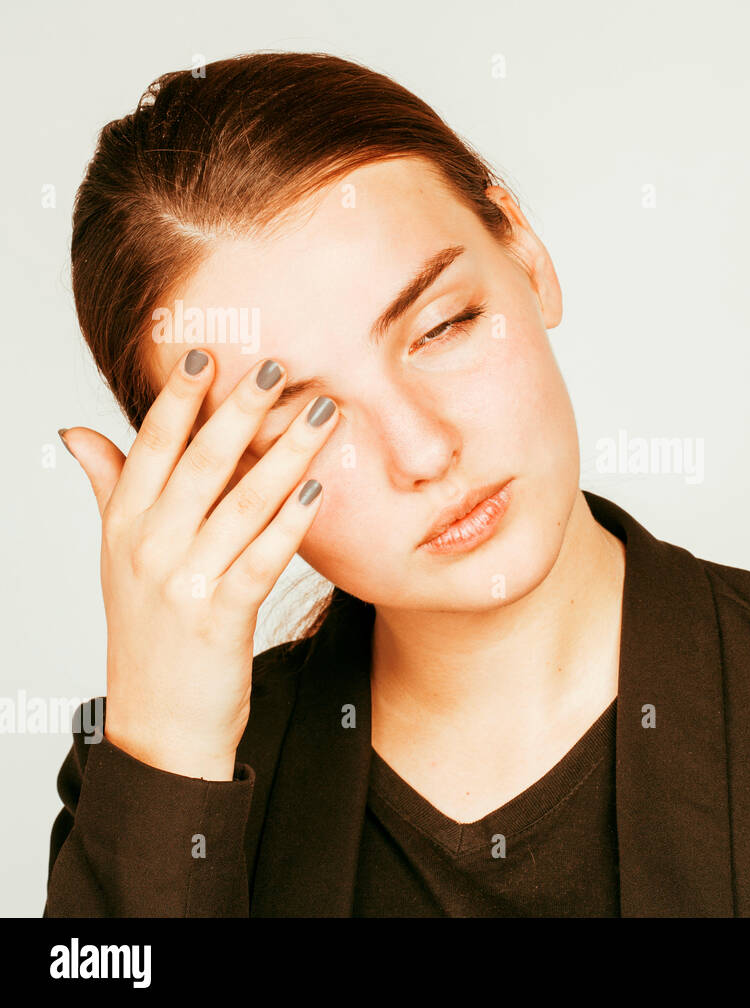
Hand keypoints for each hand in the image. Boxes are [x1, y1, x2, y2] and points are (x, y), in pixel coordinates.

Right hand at [61, 350, 338, 779]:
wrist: (160, 725)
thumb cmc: (150, 634)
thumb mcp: (119, 558)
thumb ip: (109, 489)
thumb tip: (78, 431)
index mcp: (123, 527)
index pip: (150, 449)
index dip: (178, 401)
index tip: (205, 354)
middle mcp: (148, 549)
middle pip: (200, 464)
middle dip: (239, 411)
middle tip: (277, 365)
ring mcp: (183, 583)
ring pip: (241, 503)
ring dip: (284, 452)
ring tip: (320, 412)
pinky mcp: (221, 617)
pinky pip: (262, 558)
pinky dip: (292, 520)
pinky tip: (318, 487)